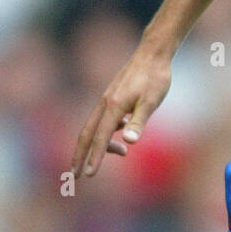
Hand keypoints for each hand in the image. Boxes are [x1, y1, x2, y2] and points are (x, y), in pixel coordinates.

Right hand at [71, 45, 171, 176]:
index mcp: (113, 106)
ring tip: (121, 154)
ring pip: (94, 128)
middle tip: (75, 177)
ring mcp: (106, 100)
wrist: (153, 54)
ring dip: (99, 145)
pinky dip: (107, 132)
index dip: (94, 158)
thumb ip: (139, 121)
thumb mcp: (151, 101)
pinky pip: (103, 120)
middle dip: (80, 156)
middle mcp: (105, 104)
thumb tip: (129, 142)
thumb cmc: (155, 78)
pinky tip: (122, 134)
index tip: (89, 175)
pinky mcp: (111, 98)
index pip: (100, 138)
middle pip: (86, 134)